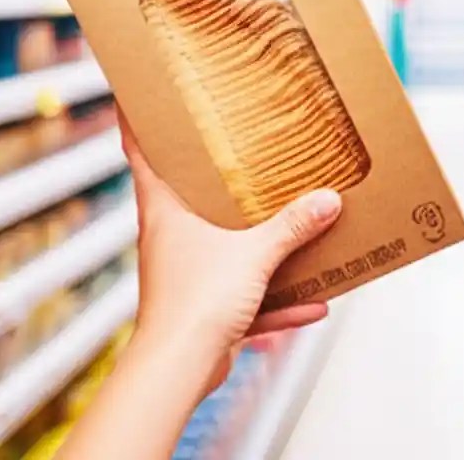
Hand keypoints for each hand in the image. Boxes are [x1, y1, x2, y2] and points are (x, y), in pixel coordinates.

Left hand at [118, 112, 340, 394]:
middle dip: (213, 179)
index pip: (141, 154)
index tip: (136, 94)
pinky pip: (246, 295)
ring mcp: (186, 274)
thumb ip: (293, 227)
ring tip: (293, 229)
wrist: (179, 368)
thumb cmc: (194, 305)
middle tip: (236, 153)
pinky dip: (277, 299)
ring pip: (222, 249)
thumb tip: (327, 201)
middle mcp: (169, 239)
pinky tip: (314, 302)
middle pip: (185, 197)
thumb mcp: (254, 254)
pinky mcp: (204, 308)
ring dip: (258, 245)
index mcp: (165, 213)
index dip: (136, 121)